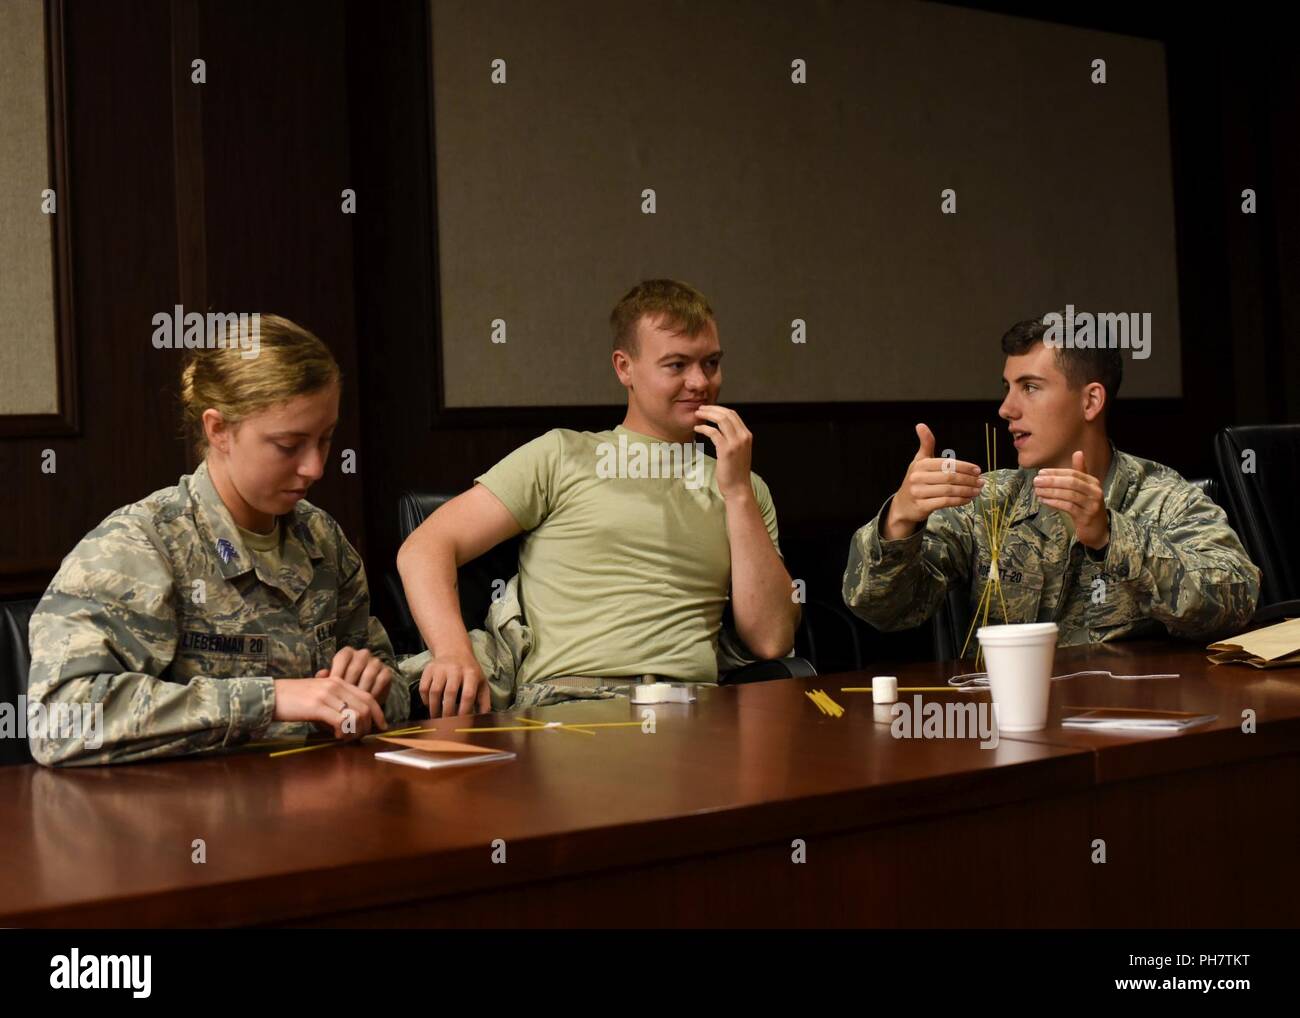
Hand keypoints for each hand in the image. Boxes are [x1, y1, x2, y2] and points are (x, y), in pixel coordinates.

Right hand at [273, 677, 385, 738]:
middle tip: (358, 737)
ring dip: (355, 731)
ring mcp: (327, 695)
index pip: (368, 696)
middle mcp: (336, 685)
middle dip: (367, 726)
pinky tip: (336, 736)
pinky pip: (341, 721)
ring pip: (356, 714)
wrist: (271, 696)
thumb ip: (335, 700)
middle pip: (365, 707)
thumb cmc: (294, 699)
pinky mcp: (317, 706)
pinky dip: (343, 732)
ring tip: (346, 738)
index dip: (378, 713)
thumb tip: (351, 718)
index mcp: (338, 681)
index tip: (382, 726)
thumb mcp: (319, 694)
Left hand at [319, 646, 390, 704]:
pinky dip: (374, 693)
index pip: (342, 658)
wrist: (358, 703)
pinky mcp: (386, 672)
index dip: (337, 675)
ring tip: (354, 705)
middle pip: (355, 668)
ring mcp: (376, 662)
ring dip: (361, 691)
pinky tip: (366, 703)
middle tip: (342, 701)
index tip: (331, 691)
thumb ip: (324, 680)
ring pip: (369, 675)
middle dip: (348, 686)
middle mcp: (363, 654)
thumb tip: (321, 673)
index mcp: (347, 653)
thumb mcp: (330, 686)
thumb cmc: (341, 692)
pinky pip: (381, 681)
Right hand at [419, 653, 490, 717]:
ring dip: (434, 709)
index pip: (468, 695)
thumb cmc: (470, 671)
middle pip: (450, 694)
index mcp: (471, 673)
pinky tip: (430, 706)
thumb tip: (483, 720)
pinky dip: (425, 700)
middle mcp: (455, 669)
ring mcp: (440, 668)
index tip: (461, 723)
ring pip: (434, 692)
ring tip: (437, 718)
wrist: (454, 651)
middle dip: (448, 712)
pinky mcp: (428, 669)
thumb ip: (484, 701)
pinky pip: (423, 688)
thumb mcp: (481, 682)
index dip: (464, 711)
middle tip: (447, 724)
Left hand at [693, 405, 752, 498]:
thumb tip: (721, 427)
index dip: (719, 408)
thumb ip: (733, 438)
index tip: (708, 408)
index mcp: (747, 435)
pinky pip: (713, 432)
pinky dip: (704, 428)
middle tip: (700, 408)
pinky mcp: (726, 450)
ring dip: (707, 415)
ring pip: (721, 420)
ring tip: (697, 415)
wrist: (738, 488)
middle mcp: (743, 436)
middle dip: (712, 408)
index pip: (733, 414)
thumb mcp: (738, 451)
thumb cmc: (735, 471)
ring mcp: (736, 443)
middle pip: (727, 414)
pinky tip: (697, 428)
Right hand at [883, 423, 983, 538]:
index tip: (977, 470)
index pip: (946, 464)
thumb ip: (925, 444)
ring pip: (949, 491)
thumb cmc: (916, 480)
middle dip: (968, 479)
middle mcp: (918, 478)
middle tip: (981, 481)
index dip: (964, 467)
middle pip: (949, 477)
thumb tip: (921, 425)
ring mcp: (919, 493)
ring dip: (967, 491)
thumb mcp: (919, 461)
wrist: (903, 505)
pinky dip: (959, 501)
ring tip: (977, 490)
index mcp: (920, 465)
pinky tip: (968, 499)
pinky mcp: (922, 506)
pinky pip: (945, 503)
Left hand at [1032, 450, 1108, 549]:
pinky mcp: (1086, 517)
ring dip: (1051, 492)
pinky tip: (1044, 501)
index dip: (1056, 472)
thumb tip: (1078, 452)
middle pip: (1071, 483)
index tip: (1040, 472)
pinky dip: (1055, 503)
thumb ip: (1079, 472)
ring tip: (1037, 491)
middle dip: (1052, 481)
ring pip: (1069, 495)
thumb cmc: (1087, 506)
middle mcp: (1095, 492)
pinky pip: (1068, 507)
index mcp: (1093, 482)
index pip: (1073, 473)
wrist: (1098, 530)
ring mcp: (1092, 505)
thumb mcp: (1084, 488)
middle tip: (1036, 481)